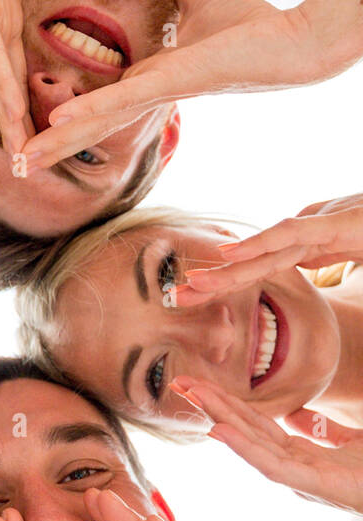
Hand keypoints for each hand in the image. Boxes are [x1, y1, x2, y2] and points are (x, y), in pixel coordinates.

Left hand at [0, 0, 101, 153]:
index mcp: (4, 12)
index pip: (21, 67)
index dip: (31, 101)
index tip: (46, 133)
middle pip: (7, 86)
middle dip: (18, 126)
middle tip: (29, 166)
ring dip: (9, 117)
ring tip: (21, 154)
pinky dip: (0, 80)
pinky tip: (10, 110)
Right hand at [26, 0, 330, 167]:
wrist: (289, 40)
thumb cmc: (251, 29)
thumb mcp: (198, 0)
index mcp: (149, 79)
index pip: (98, 105)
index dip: (68, 120)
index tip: (37, 129)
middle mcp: (148, 95)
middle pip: (91, 125)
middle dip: (54, 144)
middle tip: (19, 162)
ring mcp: (157, 92)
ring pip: (97, 120)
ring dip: (60, 139)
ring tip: (26, 156)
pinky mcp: (169, 83)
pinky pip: (121, 100)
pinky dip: (89, 111)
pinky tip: (60, 121)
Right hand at [170, 374, 362, 513]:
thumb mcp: (351, 440)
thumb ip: (322, 428)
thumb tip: (295, 413)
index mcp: (300, 457)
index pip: (255, 425)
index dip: (229, 403)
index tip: (202, 383)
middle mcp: (292, 469)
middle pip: (244, 431)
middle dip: (211, 405)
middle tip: (180, 382)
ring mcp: (298, 478)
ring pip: (249, 444)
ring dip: (218, 418)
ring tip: (192, 395)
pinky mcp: (310, 484)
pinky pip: (269, 465)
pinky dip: (242, 447)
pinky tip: (219, 430)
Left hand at [172, 196, 362, 305]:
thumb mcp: (356, 253)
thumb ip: (332, 258)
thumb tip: (307, 263)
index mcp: (316, 245)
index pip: (265, 266)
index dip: (231, 282)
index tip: (197, 298)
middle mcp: (312, 231)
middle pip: (255, 259)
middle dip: (216, 280)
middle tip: (176, 298)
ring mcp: (324, 224)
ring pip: (266, 249)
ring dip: (228, 269)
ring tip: (192, 285)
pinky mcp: (338, 222)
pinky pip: (293, 233)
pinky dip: (261, 243)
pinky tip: (231, 255)